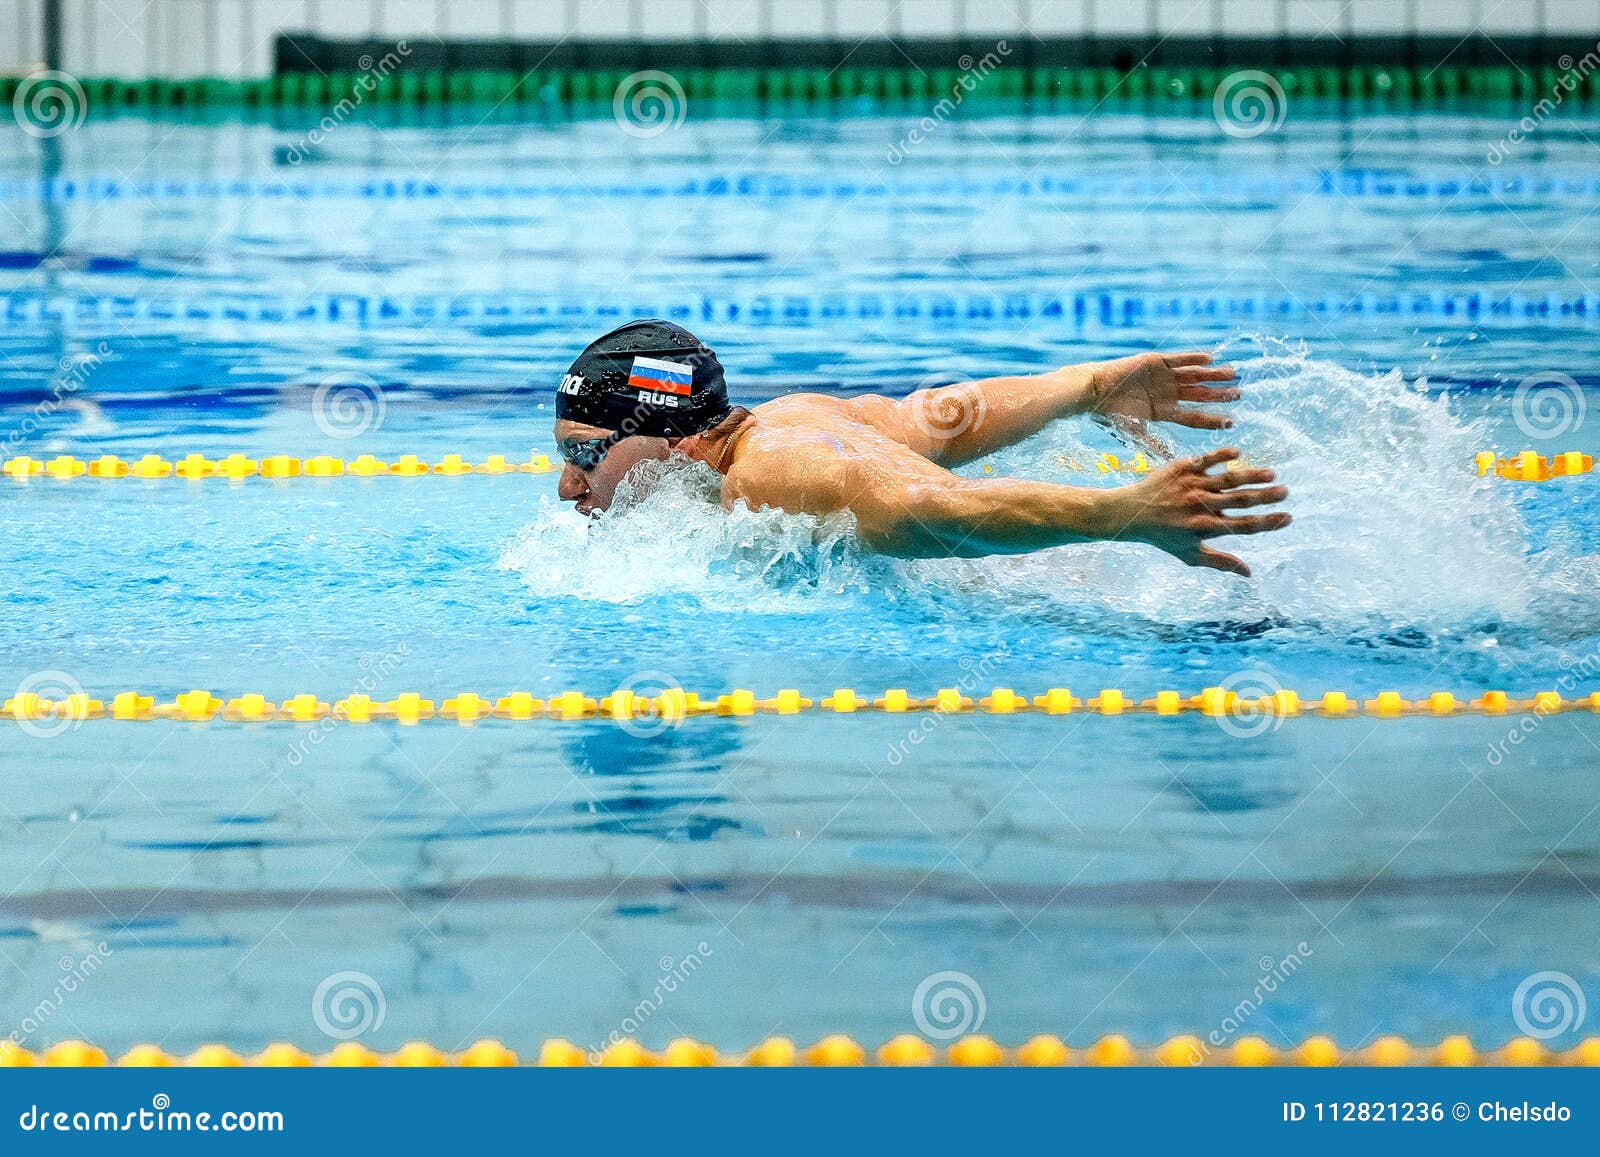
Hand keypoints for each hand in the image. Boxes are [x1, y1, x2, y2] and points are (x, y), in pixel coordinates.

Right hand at [1082, 350, 1239, 432]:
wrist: (1094, 391)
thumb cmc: (1111, 413)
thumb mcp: (1134, 431)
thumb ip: (1154, 442)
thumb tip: (1170, 461)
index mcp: (1164, 411)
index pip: (1194, 416)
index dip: (1212, 419)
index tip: (1231, 422)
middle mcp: (1168, 393)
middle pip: (1199, 394)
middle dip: (1219, 394)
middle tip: (1240, 394)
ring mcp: (1164, 376)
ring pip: (1194, 375)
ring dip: (1212, 374)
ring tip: (1232, 373)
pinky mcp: (1157, 361)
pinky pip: (1180, 359)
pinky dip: (1194, 358)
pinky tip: (1210, 358)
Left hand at [1101, 448, 1289, 576]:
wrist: (1130, 513)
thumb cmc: (1164, 536)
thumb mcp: (1190, 554)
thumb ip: (1220, 562)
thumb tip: (1249, 574)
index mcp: (1204, 528)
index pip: (1242, 527)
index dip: (1267, 523)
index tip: (1288, 517)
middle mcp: (1199, 507)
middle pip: (1239, 502)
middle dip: (1265, 498)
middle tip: (1286, 492)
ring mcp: (1191, 485)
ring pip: (1227, 480)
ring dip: (1250, 476)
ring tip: (1272, 474)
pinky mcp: (1182, 468)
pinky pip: (1206, 460)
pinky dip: (1221, 456)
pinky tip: (1238, 454)